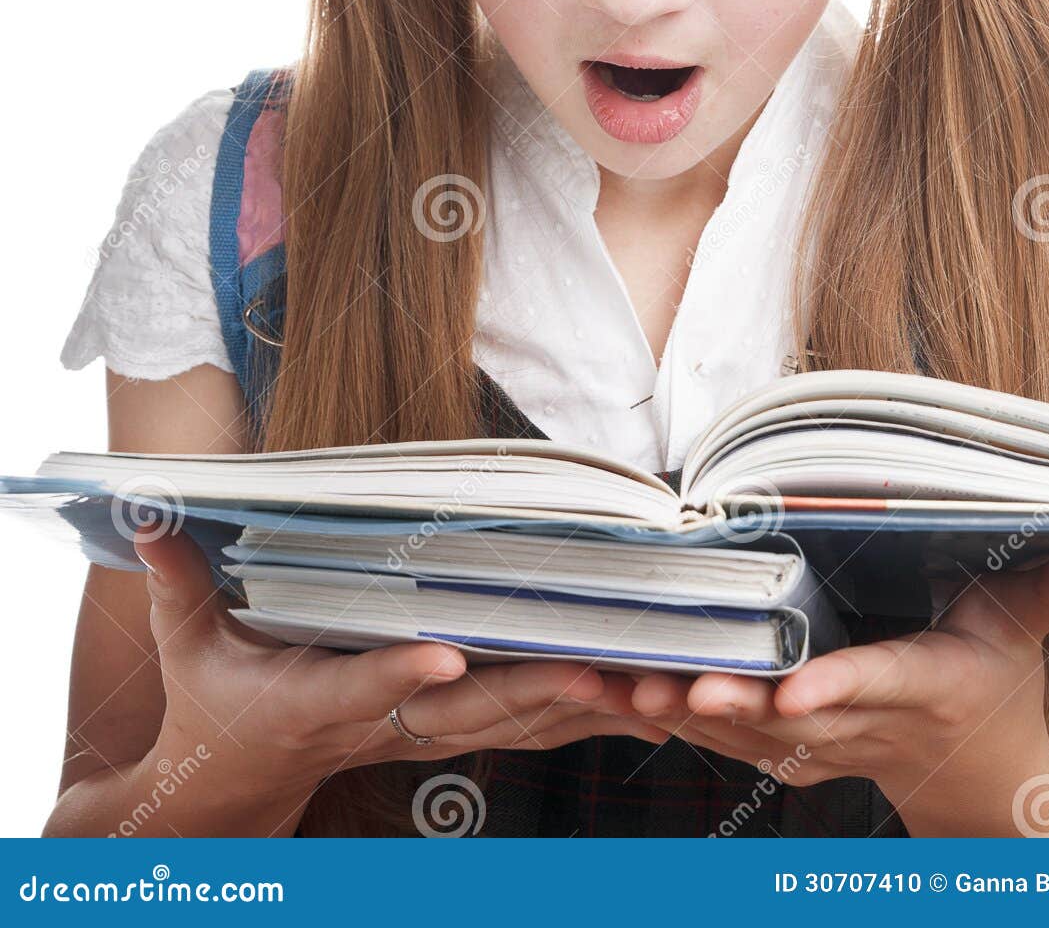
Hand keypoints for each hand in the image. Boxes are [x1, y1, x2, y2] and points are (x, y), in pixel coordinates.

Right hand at [134, 527, 671, 807]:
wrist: (235, 787)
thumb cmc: (214, 704)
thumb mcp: (186, 645)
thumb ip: (177, 581)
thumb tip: (151, 511)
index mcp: (312, 704)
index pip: (362, 687)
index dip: (403, 672)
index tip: (447, 653)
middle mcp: (379, 726)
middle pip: (464, 715)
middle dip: (531, 696)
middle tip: (596, 673)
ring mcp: (418, 735)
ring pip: (510, 728)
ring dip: (578, 711)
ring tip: (647, 686)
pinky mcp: (446, 732)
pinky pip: (525, 729)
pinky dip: (583, 718)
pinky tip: (644, 703)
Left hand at [626, 543, 1048, 836]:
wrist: (975, 787)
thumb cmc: (992, 690)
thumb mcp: (1020, 633)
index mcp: (922, 685)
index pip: (877, 683)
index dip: (836, 688)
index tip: (793, 693)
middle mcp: (866, 722)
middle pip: (793, 715)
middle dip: (735, 703)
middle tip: (679, 686)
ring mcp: (823, 743)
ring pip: (746, 735)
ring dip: (686, 716)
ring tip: (627, 689)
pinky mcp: (788, 749)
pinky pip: (725, 740)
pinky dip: (674, 724)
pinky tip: (619, 697)